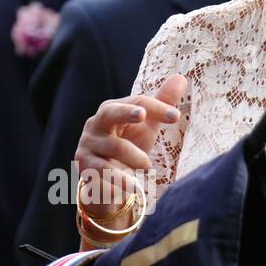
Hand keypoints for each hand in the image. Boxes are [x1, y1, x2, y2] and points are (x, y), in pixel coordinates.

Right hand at [75, 75, 187, 217]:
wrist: (106, 181)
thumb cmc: (128, 147)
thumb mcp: (146, 126)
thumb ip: (160, 104)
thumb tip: (181, 78)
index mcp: (111, 110)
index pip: (137, 103)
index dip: (157, 108)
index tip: (176, 116)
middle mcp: (96, 123)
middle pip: (111, 112)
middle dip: (126, 112)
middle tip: (142, 116)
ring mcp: (88, 144)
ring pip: (114, 146)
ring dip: (134, 156)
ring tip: (148, 165)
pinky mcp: (85, 165)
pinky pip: (104, 170)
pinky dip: (120, 178)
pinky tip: (133, 186)